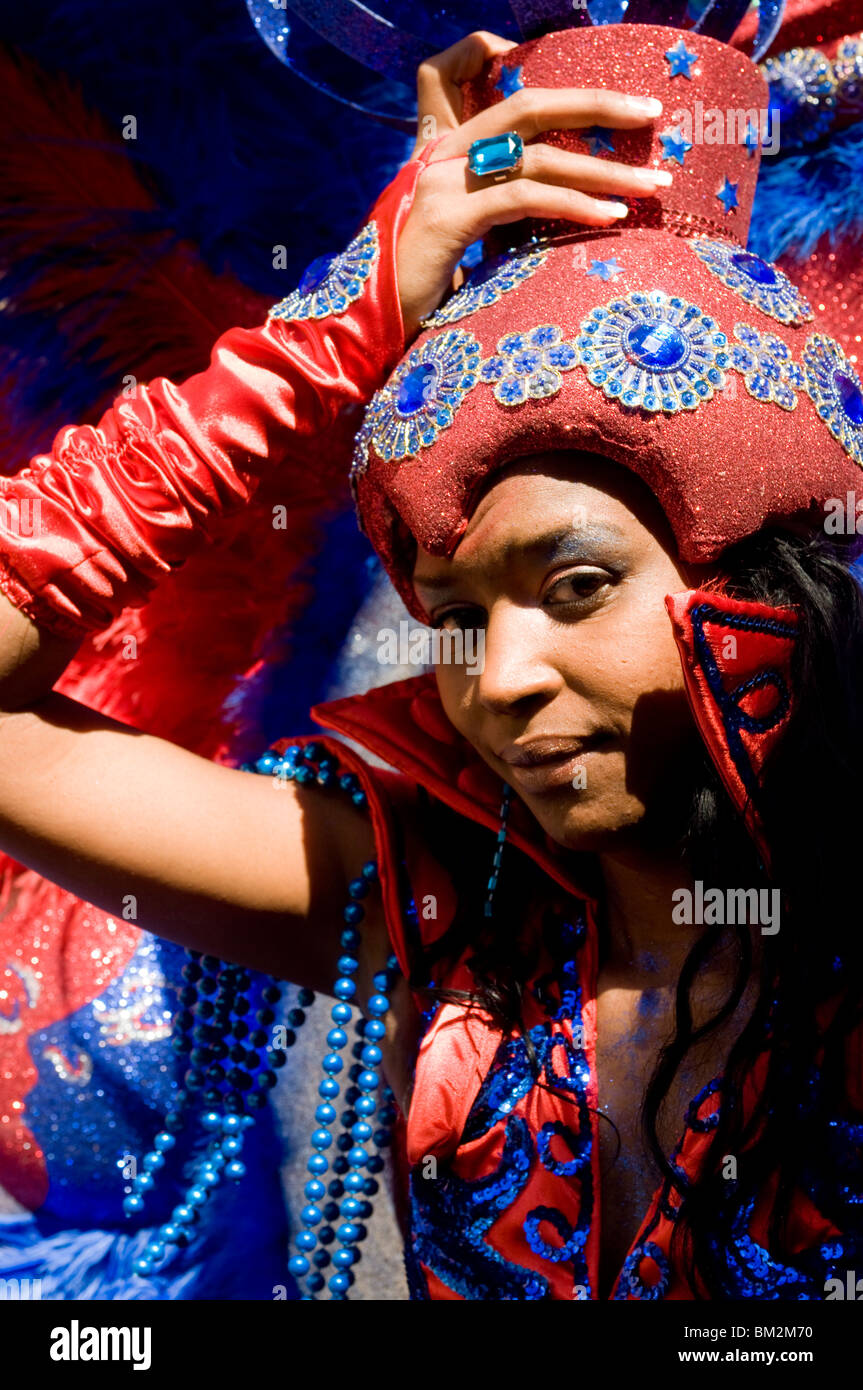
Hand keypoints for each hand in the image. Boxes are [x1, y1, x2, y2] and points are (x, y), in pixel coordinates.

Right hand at [396, 30, 669, 338]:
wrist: (365, 330)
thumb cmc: (422, 297)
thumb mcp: (468, 244)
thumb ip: (504, 216)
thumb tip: (568, 215)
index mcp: (448, 153)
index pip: (513, 101)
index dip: (567, 97)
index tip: (616, 109)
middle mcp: (443, 155)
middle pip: (531, 107)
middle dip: (598, 106)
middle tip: (651, 114)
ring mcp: (442, 182)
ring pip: (537, 156)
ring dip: (604, 170)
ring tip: (652, 185)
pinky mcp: (447, 217)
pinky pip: (523, 198)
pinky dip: (573, 204)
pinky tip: (610, 217)